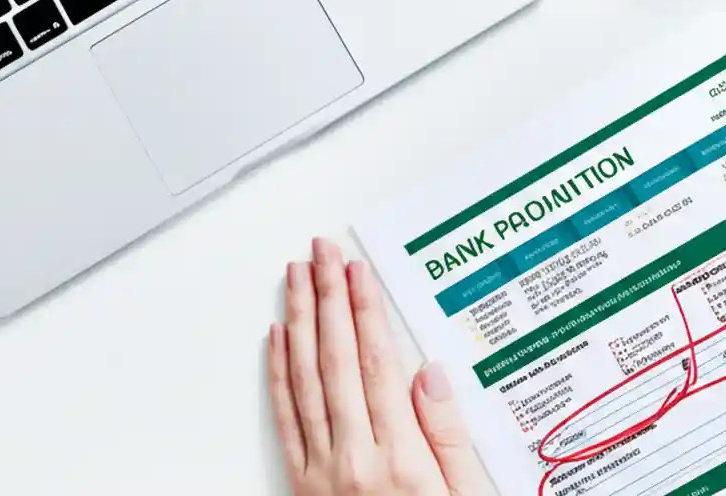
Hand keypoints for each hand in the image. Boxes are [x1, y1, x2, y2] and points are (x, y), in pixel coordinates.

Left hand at [268, 239, 491, 495]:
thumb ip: (448, 439)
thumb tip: (429, 375)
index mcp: (400, 460)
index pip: (377, 366)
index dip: (365, 312)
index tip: (357, 272)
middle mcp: (352, 461)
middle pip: (336, 362)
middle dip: (327, 299)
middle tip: (321, 253)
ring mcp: (321, 473)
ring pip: (304, 381)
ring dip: (299, 322)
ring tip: (295, 279)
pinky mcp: (302, 485)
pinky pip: (285, 419)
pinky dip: (279, 374)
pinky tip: (278, 339)